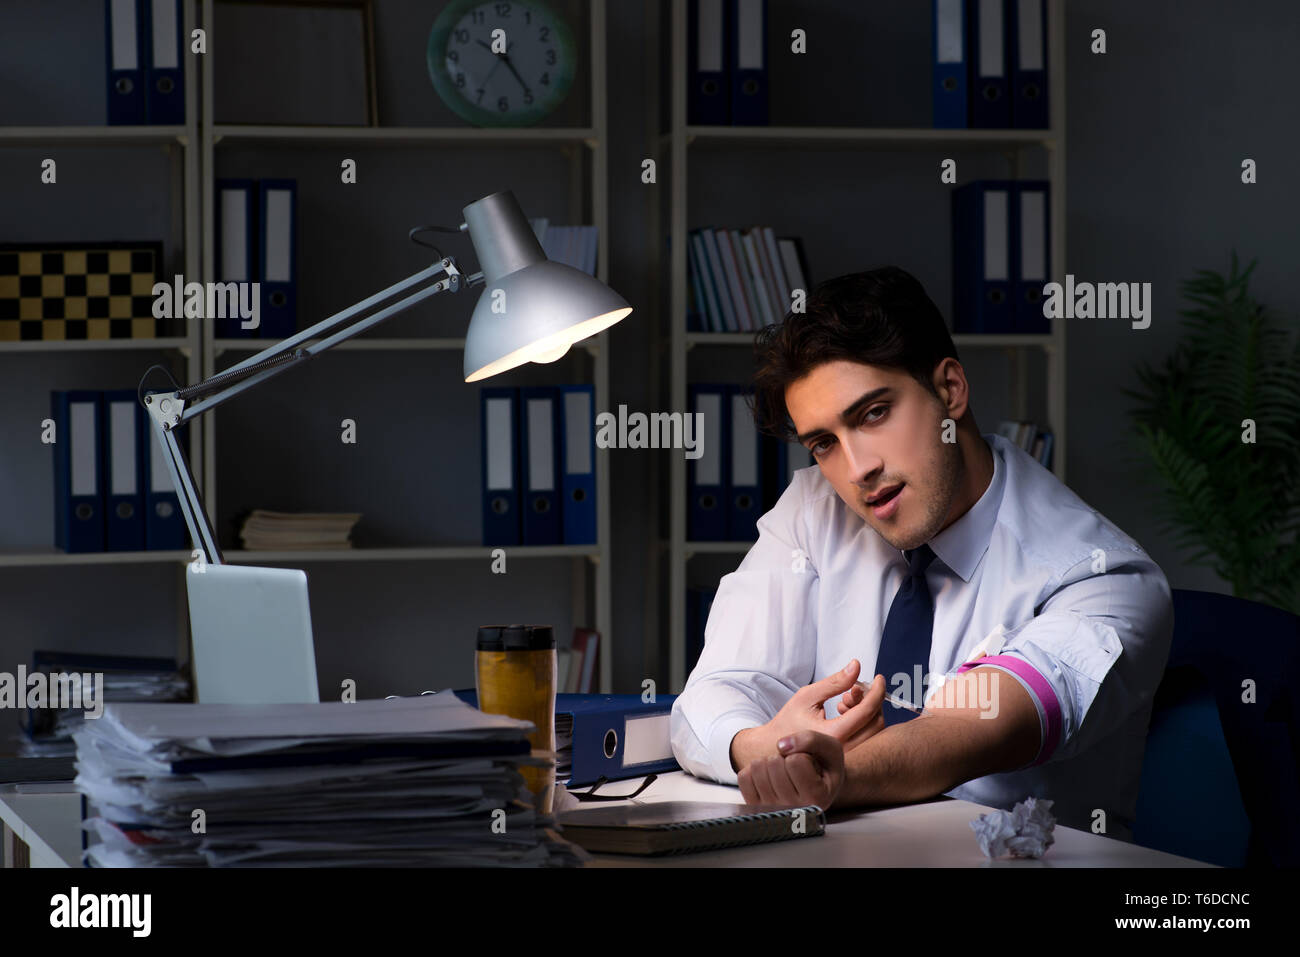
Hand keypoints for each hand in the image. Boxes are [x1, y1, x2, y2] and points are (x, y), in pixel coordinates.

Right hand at [731, 660, 885, 771]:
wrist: (776, 748)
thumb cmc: (788, 721)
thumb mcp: (807, 696)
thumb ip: (834, 682)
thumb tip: (856, 666)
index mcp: (833, 735)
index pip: (866, 711)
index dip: (877, 691)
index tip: (879, 678)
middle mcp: (843, 750)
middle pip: (876, 723)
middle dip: (871, 700)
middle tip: (853, 689)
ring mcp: (847, 757)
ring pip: (874, 732)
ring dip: (866, 711)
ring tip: (843, 701)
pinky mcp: (847, 757)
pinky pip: (867, 738)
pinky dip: (862, 721)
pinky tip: (843, 712)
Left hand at [738, 730, 843, 809]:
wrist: (815, 787)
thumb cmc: (824, 767)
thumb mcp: (830, 748)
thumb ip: (811, 740)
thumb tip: (780, 746)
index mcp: (817, 798)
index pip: (795, 760)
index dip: (801, 753)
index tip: (809, 765)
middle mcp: (794, 810)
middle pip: (774, 762)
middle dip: (783, 756)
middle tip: (794, 768)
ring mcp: (772, 811)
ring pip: (757, 767)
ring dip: (769, 761)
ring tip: (783, 772)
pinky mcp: (755, 807)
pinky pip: (743, 777)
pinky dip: (754, 770)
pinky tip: (770, 778)